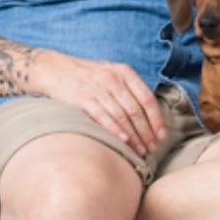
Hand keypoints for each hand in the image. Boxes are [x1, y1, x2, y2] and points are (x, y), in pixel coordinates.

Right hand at [43, 55, 166, 156]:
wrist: (56, 69)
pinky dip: (115, 130)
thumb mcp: (112, 73)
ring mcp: (97, 88)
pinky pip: (102, 117)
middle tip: (152, 147)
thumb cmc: (89, 75)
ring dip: (134, 136)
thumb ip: (129, 88)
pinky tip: (124, 141)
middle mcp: (113, 79)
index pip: (147, 98)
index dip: (156, 118)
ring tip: (140, 150)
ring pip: (121, 116)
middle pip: (135, 110)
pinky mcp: (82, 99)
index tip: (162, 134)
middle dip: (147, 132)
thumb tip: (149, 113)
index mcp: (124, 72)